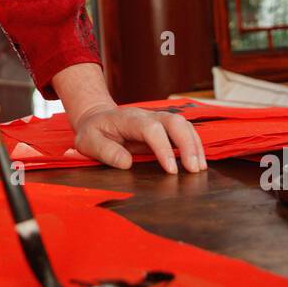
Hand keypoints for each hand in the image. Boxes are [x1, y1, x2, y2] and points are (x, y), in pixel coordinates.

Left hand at [71, 104, 206, 173]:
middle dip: (188, 144)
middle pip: (175, 122)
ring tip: (199, 169)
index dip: (163, 148)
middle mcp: (147, 116)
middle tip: (194, 169)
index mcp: (128, 119)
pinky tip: (198, 163)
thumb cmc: (93, 132)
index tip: (171, 170)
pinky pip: (184, 132)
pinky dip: (194, 145)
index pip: (151, 129)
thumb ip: (105, 151)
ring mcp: (157, 120)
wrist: (97, 118)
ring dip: (195, 145)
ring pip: (183, 125)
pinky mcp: (163, 128)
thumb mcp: (88, 142)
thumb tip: (127, 163)